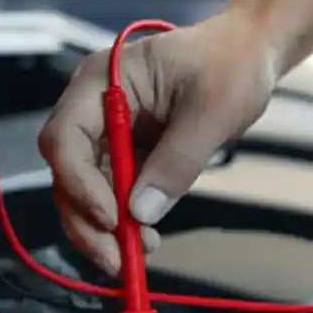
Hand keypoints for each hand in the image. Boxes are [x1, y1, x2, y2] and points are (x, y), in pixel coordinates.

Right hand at [38, 9, 278, 274]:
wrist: (247, 53)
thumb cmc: (231, 64)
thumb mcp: (212, 112)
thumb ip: (177, 162)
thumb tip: (141, 214)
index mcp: (103, 81)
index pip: (66, 138)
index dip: (80, 183)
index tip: (111, 218)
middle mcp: (92, 107)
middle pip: (67, 172)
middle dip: (87, 220)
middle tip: (116, 260)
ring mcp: (105, 131)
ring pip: (83, 190)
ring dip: (102, 229)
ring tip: (135, 256)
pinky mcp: (122, 151)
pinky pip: (110, 191)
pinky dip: (122, 220)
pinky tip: (144, 239)